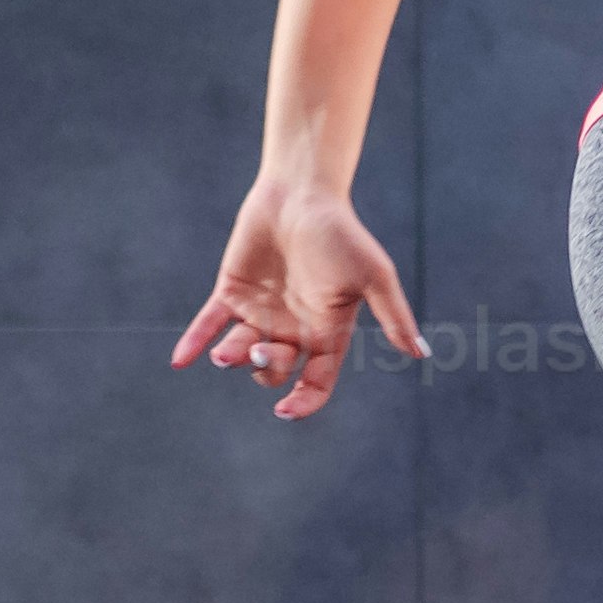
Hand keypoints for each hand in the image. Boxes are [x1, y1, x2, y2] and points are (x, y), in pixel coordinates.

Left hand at [175, 178, 424, 421]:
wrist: (301, 191)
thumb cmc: (341, 232)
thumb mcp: (372, 274)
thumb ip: (393, 314)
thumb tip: (422, 352)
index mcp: (326, 331)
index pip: (316, 381)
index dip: (303, 401)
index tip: (284, 411)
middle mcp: (292, 327)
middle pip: (276, 367)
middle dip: (266, 367)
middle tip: (261, 349)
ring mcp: (260, 312)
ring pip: (241, 350)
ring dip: (232, 357)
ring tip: (225, 354)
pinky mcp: (231, 292)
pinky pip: (209, 325)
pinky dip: (194, 343)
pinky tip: (180, 360)